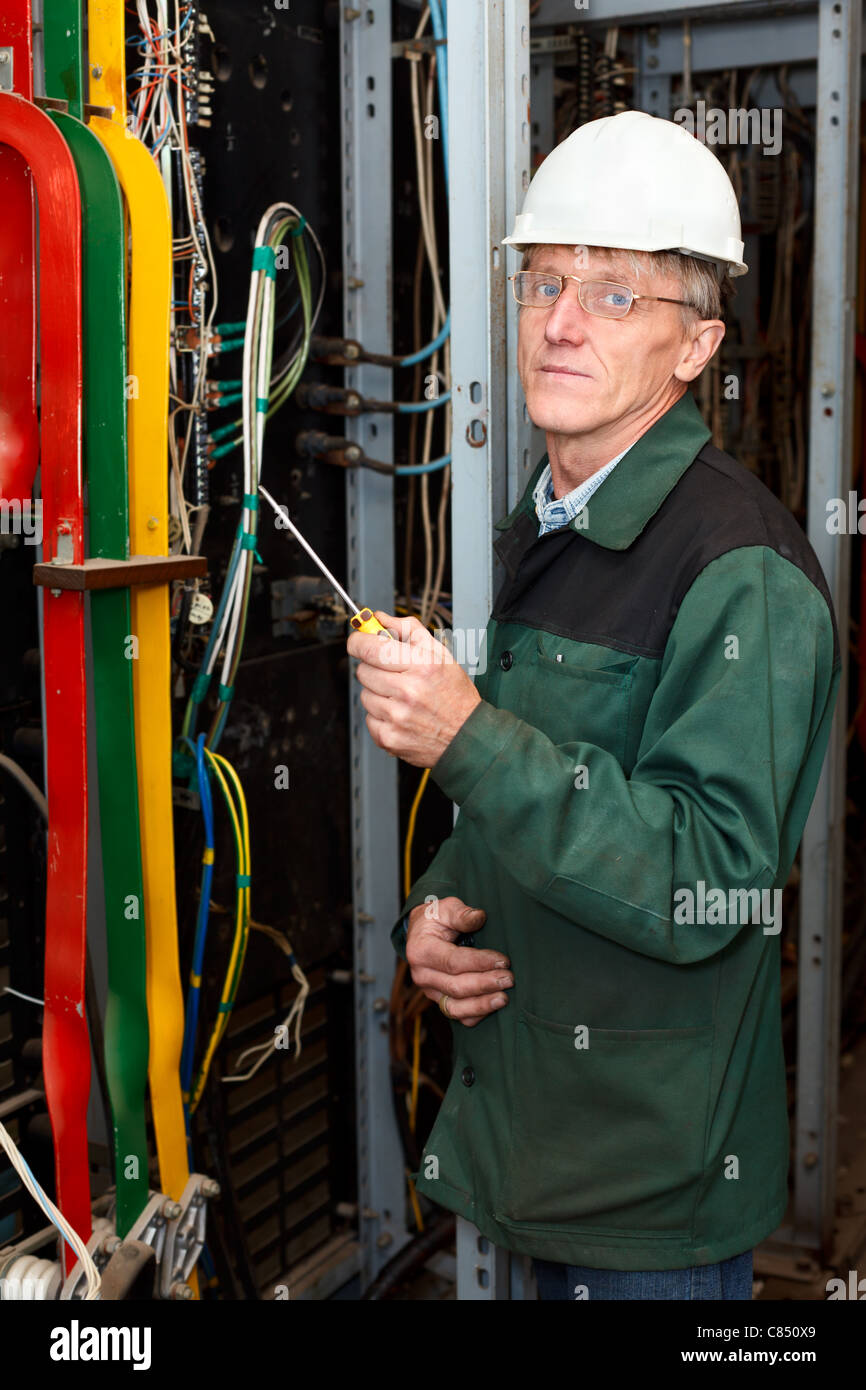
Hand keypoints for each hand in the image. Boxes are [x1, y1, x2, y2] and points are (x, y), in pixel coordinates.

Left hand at [346, 612, 480, 767]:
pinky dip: (380, 716)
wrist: (466, 735)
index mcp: (421, 665)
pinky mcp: (389, 737)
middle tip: (393, 674)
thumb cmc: (454, 695)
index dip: (358, 641)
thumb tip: (379, 619)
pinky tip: (400, 714)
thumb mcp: (440, 654)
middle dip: (374, 669)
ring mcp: (397, 716)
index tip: (358, 641)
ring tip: (401, 697)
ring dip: (377, 694)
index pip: (370, 647)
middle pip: (363, 670)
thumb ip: (408, 630)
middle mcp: (408, 691)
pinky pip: (369, 718)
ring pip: (364, 695)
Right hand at [406, 895, 512, 1027]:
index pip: (453, 961)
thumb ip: (462, 913)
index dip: (480, 962)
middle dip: (485, 984)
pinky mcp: (438, 999)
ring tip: (504, 999)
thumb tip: (479, 917)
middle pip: (456, 987)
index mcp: (421, 950)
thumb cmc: (436, 918)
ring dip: (481, 1005)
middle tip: (509, 979)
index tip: (503, 960)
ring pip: (455, 1007)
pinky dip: (475, 1014)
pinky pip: (456, 1015)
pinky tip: (492, 1007)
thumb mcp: (446, 908)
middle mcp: (422, 974)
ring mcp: (429, 990)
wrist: (421, 932)